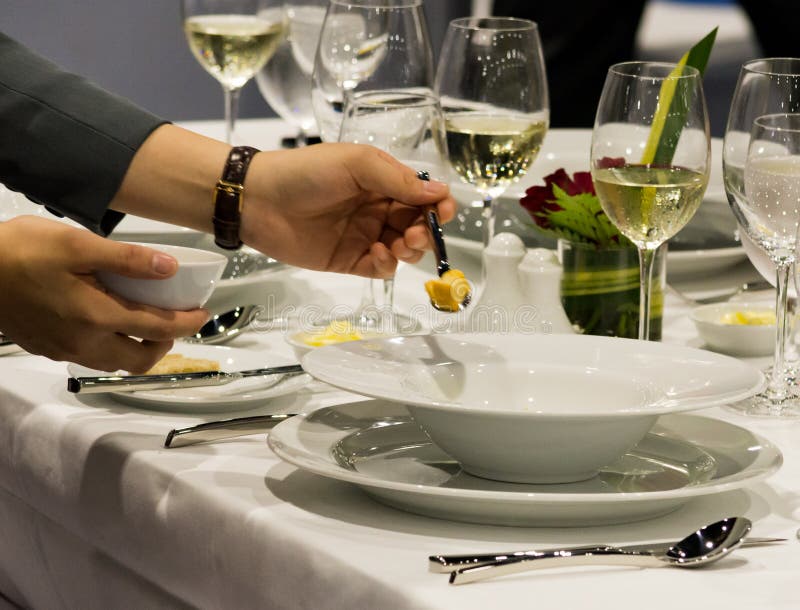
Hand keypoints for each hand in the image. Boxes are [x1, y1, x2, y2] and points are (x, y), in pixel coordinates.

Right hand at [0, 216, 208, 372]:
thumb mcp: (78, 245)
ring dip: (138, 349)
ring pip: (114, 363)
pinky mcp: (47, 348)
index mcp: (97, 317)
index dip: (186, 323)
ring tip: (144, 323)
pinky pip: (90, 357)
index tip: (202, 314)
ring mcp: (63, 349)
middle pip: (139, 360)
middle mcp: (83, 342)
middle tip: (174, 321)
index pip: (158, 329)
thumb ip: (128, 260)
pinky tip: (108, 322)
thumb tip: (170, 267)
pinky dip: (111, 347)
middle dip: (165, 345)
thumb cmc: (21, 251)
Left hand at [240, 143, 456, 277]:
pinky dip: (387, 264)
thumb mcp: (356, 164)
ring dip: (411, 249)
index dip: (438, 204)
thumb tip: (439, 192)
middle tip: (415, 233)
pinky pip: (381, 268)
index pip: (422, 195)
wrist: (260, 199)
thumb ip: (397, 180)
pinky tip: (377, 253)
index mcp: (382, 182)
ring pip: (405, 250)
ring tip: (400, 243)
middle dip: (426, 231)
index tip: (443, 212)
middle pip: (418, 225)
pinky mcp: (350, 261)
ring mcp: (365, 236)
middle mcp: (378, 210)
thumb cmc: (307, 172)